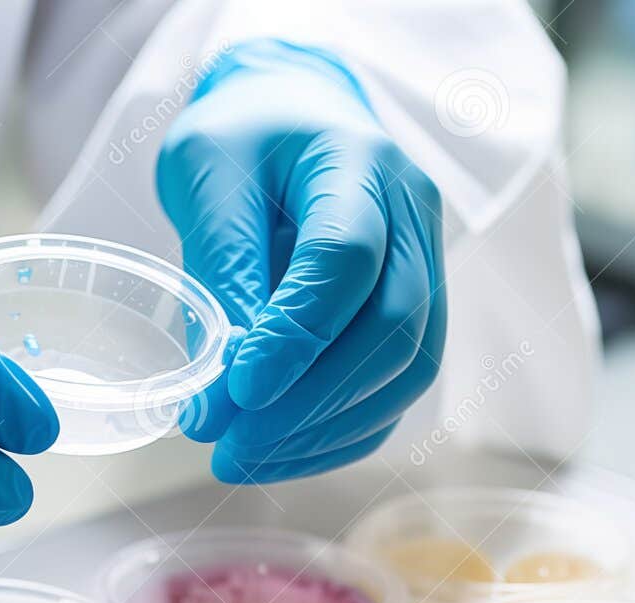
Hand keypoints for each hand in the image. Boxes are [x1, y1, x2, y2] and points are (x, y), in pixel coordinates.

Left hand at [157, 40, 445, 482]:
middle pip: (393, 324)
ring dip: (326, 429)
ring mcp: (427, 264)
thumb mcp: (207, 183)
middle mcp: (412, 213)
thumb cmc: (242, 140)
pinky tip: (282, 453)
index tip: (237, 393)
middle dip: (310, 403)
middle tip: (230, 448)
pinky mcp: (419, 309)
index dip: (297, 335)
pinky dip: (343, 432)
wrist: (291, 112)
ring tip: (245, 458)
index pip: (347, 258)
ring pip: (408, 367)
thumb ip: (217, 283)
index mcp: (358, 162)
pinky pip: (398, 387)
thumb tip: (214, 405)